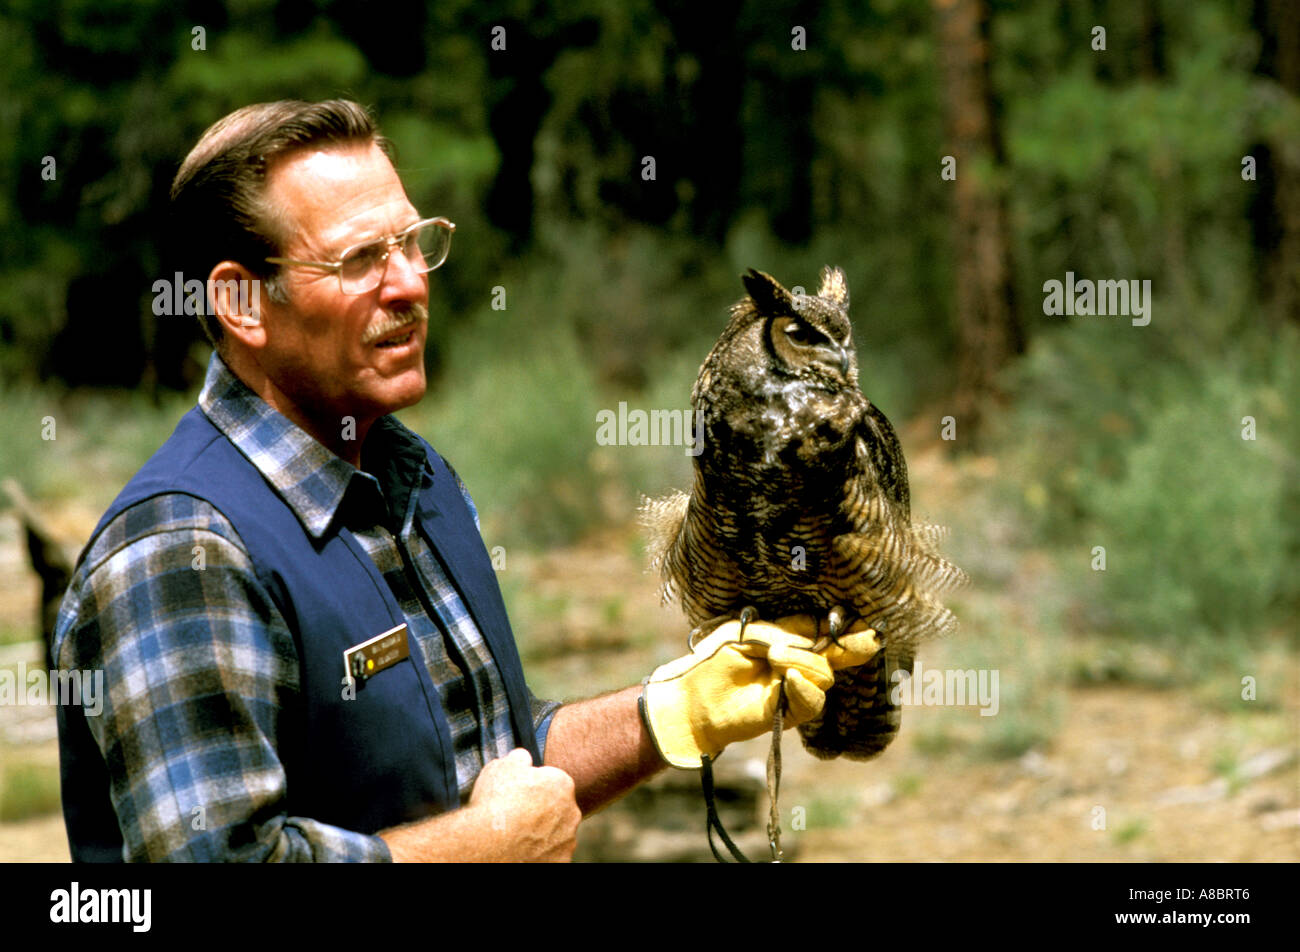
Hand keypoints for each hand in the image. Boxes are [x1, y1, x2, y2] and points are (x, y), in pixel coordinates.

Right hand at [467, 748, 580, 861]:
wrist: (490, 843)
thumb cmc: (495, 802)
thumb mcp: (502, 766)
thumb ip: (519, 758)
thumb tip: (524, 757)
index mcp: (562, 784)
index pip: (553, 782)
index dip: (535, 788)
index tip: (520, 795)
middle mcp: (572, 812)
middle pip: (558, 809)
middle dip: (543, 812)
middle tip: (518, 817)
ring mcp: (568, 840)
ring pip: (557, 834)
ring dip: (543, 835)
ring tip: (517, 837)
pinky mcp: (561, 862)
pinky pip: (552, 855)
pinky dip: (541, 855)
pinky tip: (522, 851)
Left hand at [640, 614, 880, 768]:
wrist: (693, 697)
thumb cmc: (714, 660)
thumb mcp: (749, 632)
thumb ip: (787, 631)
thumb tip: (824, 630)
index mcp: (791, 639)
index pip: (827, 631)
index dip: (848, 628)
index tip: (868, 624)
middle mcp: (799, 663)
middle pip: (833, 653)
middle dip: (827, 645)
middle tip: (784, 647)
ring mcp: (796, 688)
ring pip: (824, 675)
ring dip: (801, 662)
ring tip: (772, 658)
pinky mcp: (790, 712)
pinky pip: (813, 701)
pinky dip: (805, 688)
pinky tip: (789, 679)